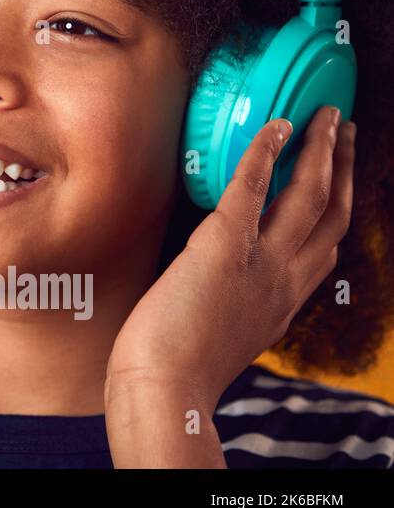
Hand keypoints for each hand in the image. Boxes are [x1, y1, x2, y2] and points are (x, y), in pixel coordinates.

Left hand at [106, 105, 355, 411]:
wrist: (163, 391)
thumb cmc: (173, 371)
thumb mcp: (221, 336)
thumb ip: (230, 307)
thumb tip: (210, 286)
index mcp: (282, 304)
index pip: (323, 248)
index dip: (335, 208)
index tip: (336, 180)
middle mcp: (284, 282)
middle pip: (332, 214)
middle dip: (343, 168)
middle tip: (344, 131)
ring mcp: (260, 264)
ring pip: (310, 196)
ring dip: (322, 150)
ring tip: (327, 116)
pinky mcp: (223, 248)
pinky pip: (254, 189)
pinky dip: (265, 153)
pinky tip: (275, 127)